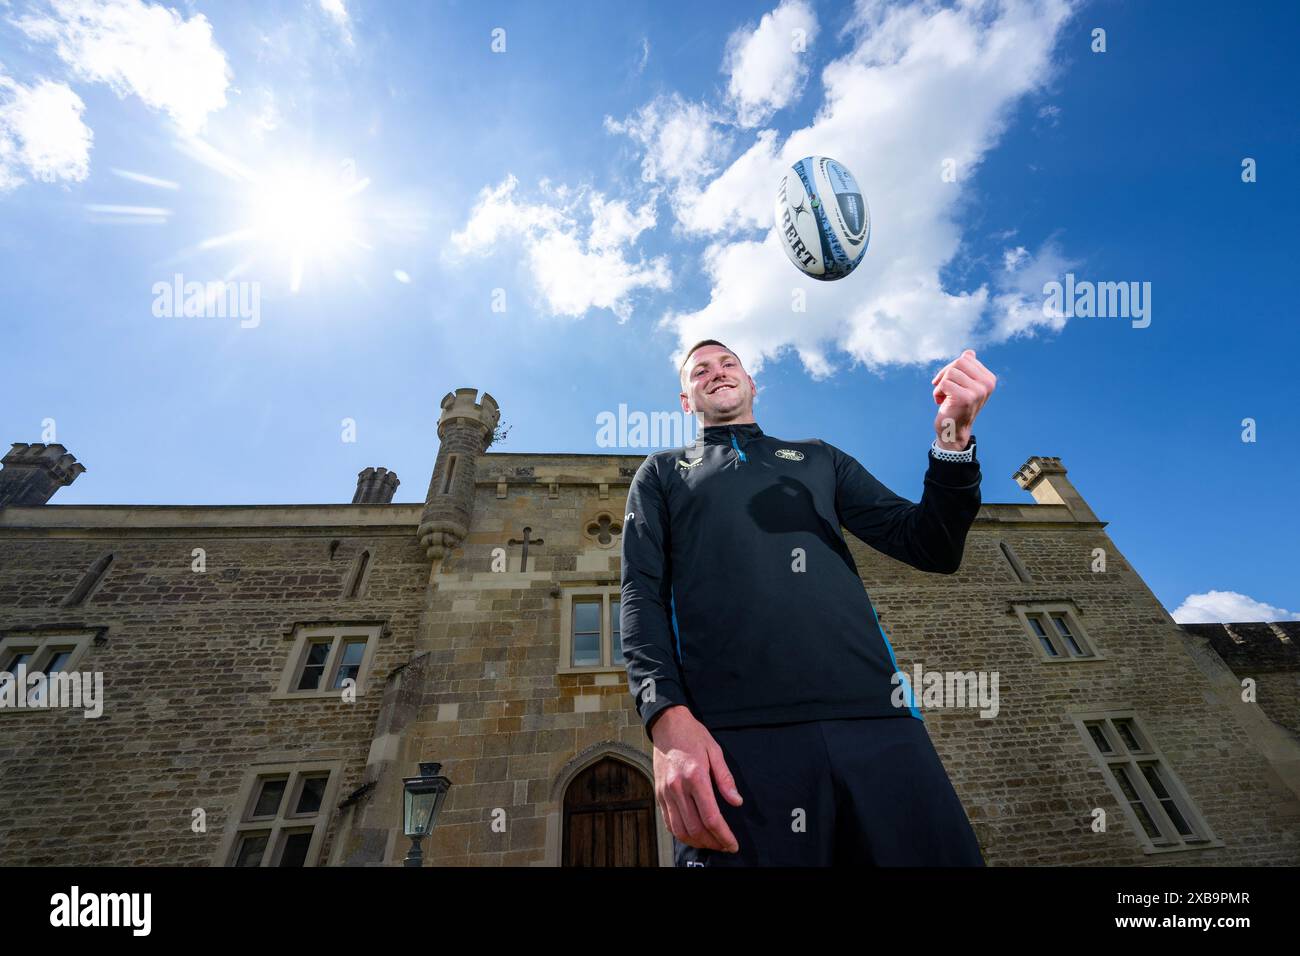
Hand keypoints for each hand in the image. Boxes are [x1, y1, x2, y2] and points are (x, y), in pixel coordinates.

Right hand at [651, 706, 743, 851]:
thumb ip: (726, 779)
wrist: (667, 724)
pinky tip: (692, 834)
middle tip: (725, 845)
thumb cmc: (693, 735)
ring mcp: (666, 792)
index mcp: (695, 777)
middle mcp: (678, 787)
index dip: (723, 835)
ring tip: (710, 843)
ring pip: (680, 829)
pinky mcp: (659, 793)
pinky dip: (681, 833)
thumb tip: (737, 801)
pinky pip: (668, 821)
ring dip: (697, 841)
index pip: (711, 817)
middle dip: (712, 842)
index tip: (732, 844)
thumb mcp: (715, 751)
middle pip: (695, 828)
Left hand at [931, 349, 996, 449]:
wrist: (954, 430)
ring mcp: (978, 391)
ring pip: (951, 372)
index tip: (949, 381)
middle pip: (959, 362)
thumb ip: (968, 369)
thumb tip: (970, 352)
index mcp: (989, 378)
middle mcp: (987, 384)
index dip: (952, 368)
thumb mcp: (964, 385)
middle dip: (945, 373)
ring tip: (943, 396)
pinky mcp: (966, 398)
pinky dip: (937, 392)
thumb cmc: (957, 405)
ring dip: (940, 384)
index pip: (966, 358)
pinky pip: (944, 383)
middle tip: (942, 387)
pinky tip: (941, 402)